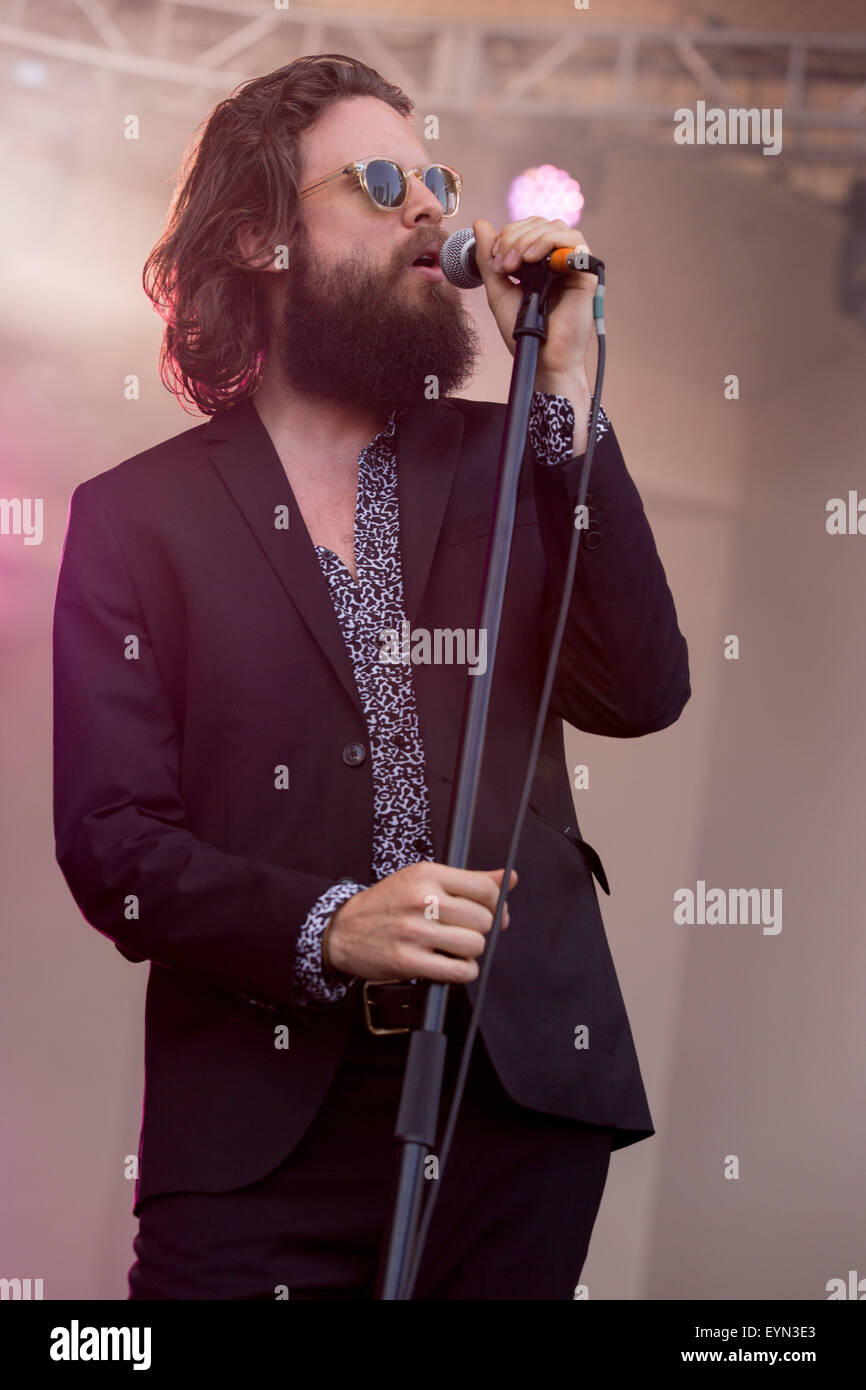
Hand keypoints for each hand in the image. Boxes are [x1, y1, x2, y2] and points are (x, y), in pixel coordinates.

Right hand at [326, 862, 517, 984]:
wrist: (345, 930)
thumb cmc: (389, 903)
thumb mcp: (424, 879)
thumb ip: (469, 879)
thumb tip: (508, 877)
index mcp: (428, 874)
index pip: (484, 888)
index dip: (496, 903)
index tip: (492, 911)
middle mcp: (422, 900)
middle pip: (483, 919)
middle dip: (480, 929)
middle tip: (465, 930)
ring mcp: (415, 931)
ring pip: (474, 945)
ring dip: (470, 951)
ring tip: (454, 947)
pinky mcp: (409, 961)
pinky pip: (458, 971)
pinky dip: (463, 971)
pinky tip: (451, 964)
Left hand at [471, 216, 596, 391]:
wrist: (540, 357)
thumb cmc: (522, 331)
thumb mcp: (498, 290)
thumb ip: (488, 259)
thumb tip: (480, 224)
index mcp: (537, 263)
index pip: (525, 229)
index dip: (507, 236)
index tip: (495, 262)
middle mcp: (555, 260)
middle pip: (539, 223)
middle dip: (515, 237)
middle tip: (504, 264)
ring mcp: (571, 265)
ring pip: (554, 227)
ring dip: (529, 239)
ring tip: (516, 264)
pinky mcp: (586, 272)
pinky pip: (573, 240)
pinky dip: (549, 242)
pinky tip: (532, 260)